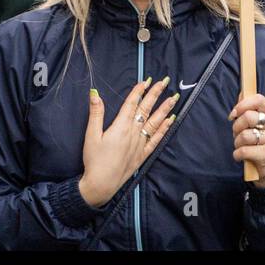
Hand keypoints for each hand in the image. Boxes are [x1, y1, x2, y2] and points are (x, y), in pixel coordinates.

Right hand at [78, 76, 178, 207]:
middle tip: (164, 82)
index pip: (132, 104)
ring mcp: (140, 144)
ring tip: (173, 98)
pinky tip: (170, 121)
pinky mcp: (143, 155)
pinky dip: (164, 129)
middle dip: (155, 94)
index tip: (146, 80)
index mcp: (120, 127)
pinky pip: (156, 139)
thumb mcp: (91, 135)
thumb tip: (95, 93)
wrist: (102, 184)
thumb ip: (96, 113)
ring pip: (155, 123)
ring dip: (164, 109)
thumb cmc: (94, 160)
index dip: (139, 91)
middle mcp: (133, 133)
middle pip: (146, 110)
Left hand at [230, 93, 264, 188]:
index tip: (233, 114)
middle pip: (248, 117)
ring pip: (244, 135)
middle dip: (236, 127)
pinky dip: (237, 154)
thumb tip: (242, 92)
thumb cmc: (256, 141)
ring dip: (236, 142)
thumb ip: (247, 107)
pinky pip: (244, 150)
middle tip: (237, 134)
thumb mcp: (253, 123)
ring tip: (241, 146)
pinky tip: (241, 156)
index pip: (258, 99)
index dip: (242, 104)